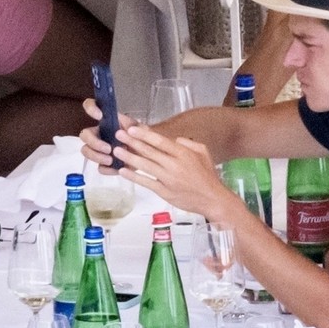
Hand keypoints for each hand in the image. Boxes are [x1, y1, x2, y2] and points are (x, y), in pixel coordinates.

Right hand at [78, 98, 144, 171]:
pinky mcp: (104, 164)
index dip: (90, 108)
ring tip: (111, 160)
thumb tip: (127, 130)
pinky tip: (117, 168)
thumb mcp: (141, 127)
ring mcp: (99, 149)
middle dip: (94, 142)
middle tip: (108, 148)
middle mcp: (99, 133)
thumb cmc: (141, 136)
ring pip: (86, 151)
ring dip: (96, 156)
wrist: (149, 154)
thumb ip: (135, 127)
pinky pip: (99, 167)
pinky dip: (107, 169)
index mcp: (106, 120)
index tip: (99, 116)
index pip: (91, 107)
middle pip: (84, 134)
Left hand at [112, 123, 230, 217]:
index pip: (160, 141)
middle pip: (149, 151)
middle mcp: (174, 165)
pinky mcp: (164, 192)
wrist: (212, 199)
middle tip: (118, 135)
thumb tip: (172, 139)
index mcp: (183, 154)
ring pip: (145, 166)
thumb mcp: (203, 152)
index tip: (131, 128)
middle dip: (132, 142)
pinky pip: (146, 182)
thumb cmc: (207, 175)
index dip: (144, 134)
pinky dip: (133, 176)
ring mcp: (168, 179)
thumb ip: (187, 143)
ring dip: (129, 157)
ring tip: (116, 150)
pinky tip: (122, 171)